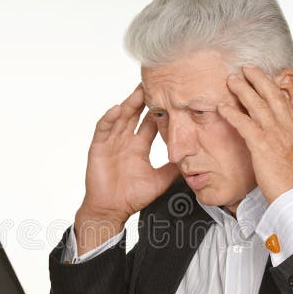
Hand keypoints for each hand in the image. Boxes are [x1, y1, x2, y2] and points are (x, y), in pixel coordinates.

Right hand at [75, 84, 179, 252]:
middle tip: (155, 83)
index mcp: (139, 147)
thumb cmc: (132, 197)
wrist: (112, 210)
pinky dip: (109, 119)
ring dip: (129, 104)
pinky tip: (117, 109)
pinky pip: (103, 130)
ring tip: (139, 91)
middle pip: (136, 115)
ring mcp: (111, 143)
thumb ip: (174, 170)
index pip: (150, 123)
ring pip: (121, 118)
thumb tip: (194, 161)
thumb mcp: (160, 181)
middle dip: (144, 99)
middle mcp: (126, 141)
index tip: (170, 97)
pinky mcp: (98, 148)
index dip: (159, 111)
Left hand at [217, 66, 292, 203]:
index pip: (284, 103)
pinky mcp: (262, 145)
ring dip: (243, 90)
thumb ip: (292, 142)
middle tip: (247, 68)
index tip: (264, 79)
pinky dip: (232, 113)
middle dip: (259, 80)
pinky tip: (222, 107)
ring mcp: (276, 135)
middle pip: (273, 96)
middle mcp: (288, 128)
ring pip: (258, 105)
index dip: (273, 89)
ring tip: (231, 80)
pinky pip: (244, 123)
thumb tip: (287, 138)